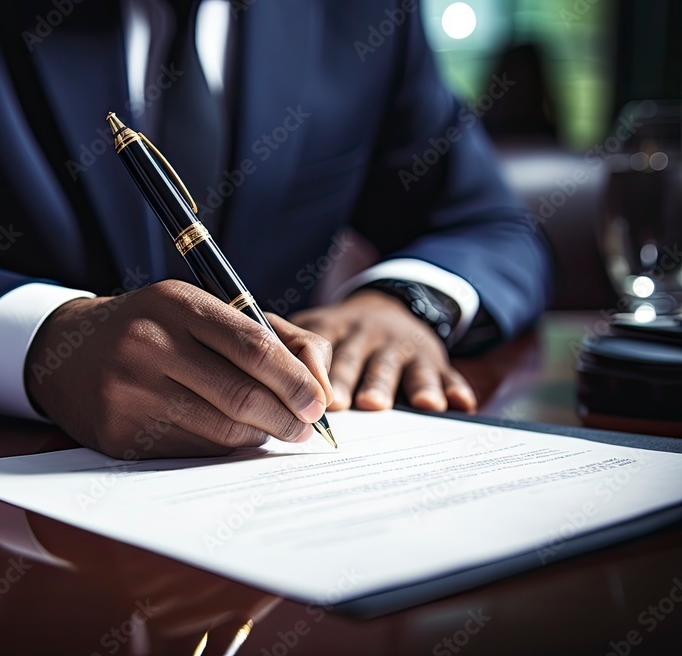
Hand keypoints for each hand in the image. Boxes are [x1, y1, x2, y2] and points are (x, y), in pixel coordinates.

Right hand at [26, 280, 332, 458]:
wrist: (67, 353)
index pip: (252, 346)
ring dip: (255, 435)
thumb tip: (321, 383)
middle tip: (305, 428)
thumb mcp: (203, 310)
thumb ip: (272, 335)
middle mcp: (147, 344)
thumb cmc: (154, 329)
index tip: (319, 402)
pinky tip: (222, 435)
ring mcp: (128, 392)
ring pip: (221, 430)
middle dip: (286, 418)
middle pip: (241, 395)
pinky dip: (219, 449)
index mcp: (175, 303)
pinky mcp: (119, 434)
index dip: (295, 380)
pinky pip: (191, 452)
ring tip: (266, 428)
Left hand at [289, 289, 476, 412]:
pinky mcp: (432, 359)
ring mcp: (400, 347)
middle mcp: (365, 336)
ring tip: (420, 403)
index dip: (323, 374)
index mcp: (330, 330)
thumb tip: (252, 398)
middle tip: (364, 403)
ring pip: (402, 367)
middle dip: (364, 381)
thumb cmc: (338, 336)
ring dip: (411, 383)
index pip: (321, 350)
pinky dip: (454, 389)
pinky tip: (460, 404)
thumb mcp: (310, 331)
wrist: (386, 309)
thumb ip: (288, 354)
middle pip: (360, 360)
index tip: (325, 399)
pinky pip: (445, 374)